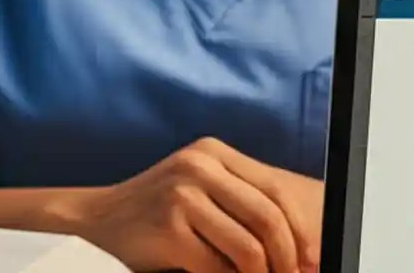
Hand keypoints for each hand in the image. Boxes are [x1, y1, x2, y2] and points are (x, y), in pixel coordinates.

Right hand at [59, 137, 322, 272]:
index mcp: (213, 152)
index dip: (301, 229)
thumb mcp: (202, 190)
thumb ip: (243, 205)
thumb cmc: (158, 210)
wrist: (100, 217)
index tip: (312, 257)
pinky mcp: (169, 228)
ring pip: (248, 247)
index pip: (276, 190)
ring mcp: (182, 195)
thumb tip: (298, 247)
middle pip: (269, 218)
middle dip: (288, 259)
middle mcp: (199, 166)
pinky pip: (217, 267)